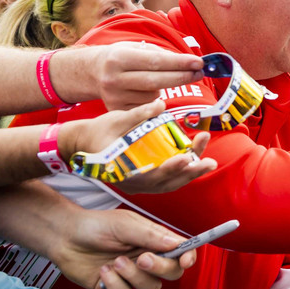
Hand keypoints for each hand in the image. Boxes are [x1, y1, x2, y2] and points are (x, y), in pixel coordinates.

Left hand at [46, 205, 197, 288]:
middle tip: (141, 258)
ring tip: (115, 261)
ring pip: (150, 288)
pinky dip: (114, 284)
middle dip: (159, 268)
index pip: (181, 251)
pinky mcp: (115, 288)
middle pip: (171, 273)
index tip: (184, 261)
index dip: (188, 257)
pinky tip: (102, 271)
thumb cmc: (96, 225)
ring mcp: (132, 275)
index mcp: (155, 240)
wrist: (64, 237)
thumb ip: (150, 235)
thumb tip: (177, 244)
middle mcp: (147, 259)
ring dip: (134, 276)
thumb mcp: (124, 225)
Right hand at [52, 41, 204, 110]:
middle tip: (200, 74)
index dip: (180, 63)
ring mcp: (114, 97)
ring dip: (164, 89)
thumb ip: (161, 54)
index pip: (156, 61)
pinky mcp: (117, 111)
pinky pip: (147, 107)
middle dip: (182, 78)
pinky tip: (145, 91)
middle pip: (157, 82)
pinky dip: (154, 100)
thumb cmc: (122, 57)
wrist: (93, 72)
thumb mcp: (135, 48)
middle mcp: (114, 79)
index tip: (199, 62)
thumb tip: (190, 63)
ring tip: (154, 79)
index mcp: (119, 58)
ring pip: (154, 96)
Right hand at [59, 99, 216, 191]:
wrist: (79, 143)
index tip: (186, 157)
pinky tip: (194, 159)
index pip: (152, 175)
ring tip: (208, 161)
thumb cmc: (96, 132)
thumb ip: (138, 114)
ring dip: (190, 173)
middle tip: (211, 162)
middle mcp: (133, 183)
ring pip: (169, 183)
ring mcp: (138, 184)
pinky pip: (166, 181)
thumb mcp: (114, 120)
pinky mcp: (143, 181)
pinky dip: (181, 173)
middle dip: (191, 172)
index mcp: (124, 171)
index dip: (171, 167)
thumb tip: (160, 104)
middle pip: (167, 182)